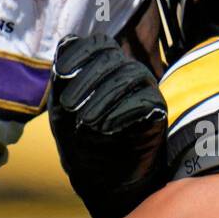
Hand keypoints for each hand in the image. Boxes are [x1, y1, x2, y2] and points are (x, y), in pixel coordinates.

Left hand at [48, 34, 168, 217]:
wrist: (99, 176)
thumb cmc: (78, 137)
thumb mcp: (61, 106)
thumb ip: (62, 76)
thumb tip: (67, 42)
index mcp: (104, 66)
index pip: (98, 44)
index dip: (80, 53)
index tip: (60, 71)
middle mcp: (127, 72)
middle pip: (112, 58)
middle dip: (87, 79)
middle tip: (68, 105)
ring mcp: (145, 89)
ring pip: (130, 76)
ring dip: (103, 97)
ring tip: (84, 121)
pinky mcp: (158, 111)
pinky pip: (145, 101)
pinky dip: (122, 112)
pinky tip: (105, 128)